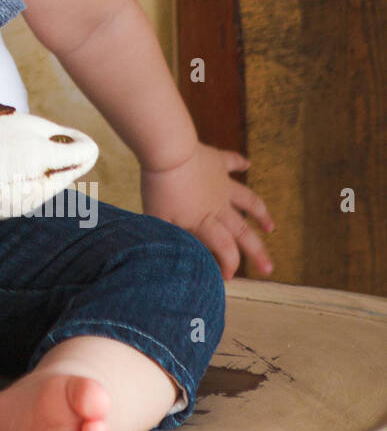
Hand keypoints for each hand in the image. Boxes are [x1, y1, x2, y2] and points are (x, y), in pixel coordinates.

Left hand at [140, 143, 274, 280]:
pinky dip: (240, 163)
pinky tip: (247, 164)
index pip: (224, 248)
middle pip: (243, 232)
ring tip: (271, 227)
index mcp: (204, 220)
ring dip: (261, 214)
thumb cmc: (160, 189)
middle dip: (258, 252)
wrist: (169, 153)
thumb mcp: (159, 220)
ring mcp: (222, 183)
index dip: (229, 264)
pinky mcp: (217, 161)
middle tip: (269, 268)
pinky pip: (232, 161)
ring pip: (248, 201)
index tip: (229, 277)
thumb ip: (171, 237)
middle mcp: (219, 205)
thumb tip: (179, 254)